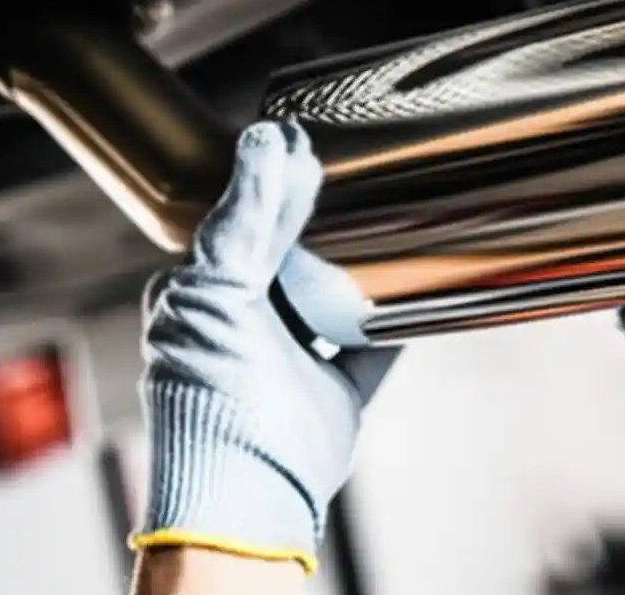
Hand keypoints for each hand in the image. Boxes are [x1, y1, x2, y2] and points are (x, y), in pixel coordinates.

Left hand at [131, 121, 398, 573]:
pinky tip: (421, 296)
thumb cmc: (212, 392)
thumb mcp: (218, 285)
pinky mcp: (334, 393)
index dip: (275, 186)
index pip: (244, 224)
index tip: (313, 148)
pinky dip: (396, 326)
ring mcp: (292, 359)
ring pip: (334, 301)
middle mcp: (247, 324)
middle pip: (293, 259)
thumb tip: (268, 141)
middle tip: (363, 181)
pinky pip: (374, 349)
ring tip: (395, 228)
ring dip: (362, 274)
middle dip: (324, 225)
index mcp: (204, 296)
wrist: (248, 484)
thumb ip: (246, 215)